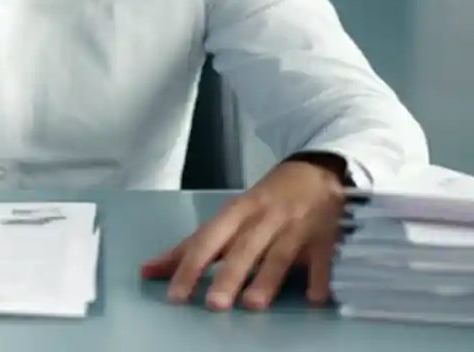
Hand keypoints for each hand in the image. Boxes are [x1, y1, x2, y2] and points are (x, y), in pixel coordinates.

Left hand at [140, 159, 344, 310]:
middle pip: (243, 248)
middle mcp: (263, 218)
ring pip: (278, 254)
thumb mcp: (229, 217)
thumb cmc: (264, 200)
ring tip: (253, 304)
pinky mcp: (324, 235)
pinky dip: (319, 277)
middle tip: (214, 304)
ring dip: (266, 280)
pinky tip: (314, 298)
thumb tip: (149, 270)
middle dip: (228, 276)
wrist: (315, 169)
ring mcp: (295, 226)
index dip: (190, 267)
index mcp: (236, 212)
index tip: (175, 295)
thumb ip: (194, 246)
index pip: (208, 241)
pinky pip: (322, 258)